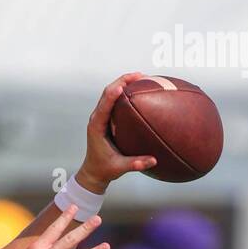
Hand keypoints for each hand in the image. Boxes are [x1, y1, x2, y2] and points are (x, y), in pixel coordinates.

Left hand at [78, 72, 158, 190]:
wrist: (93, 172)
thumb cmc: (104, 170)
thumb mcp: (119, 168)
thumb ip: (135, 164)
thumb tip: (154, 160)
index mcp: (96, 127)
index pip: (104, 106)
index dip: (113, 94)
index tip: (123, 87)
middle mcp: (96, 118)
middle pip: (107, 92)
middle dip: (123, 81)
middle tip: (141, 75)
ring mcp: (100, 116)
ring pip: (110, 92)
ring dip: (124, 82)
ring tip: (142, 77)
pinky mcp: (105, 117)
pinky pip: (114, 99)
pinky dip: (125, 91)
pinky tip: (138, 89)